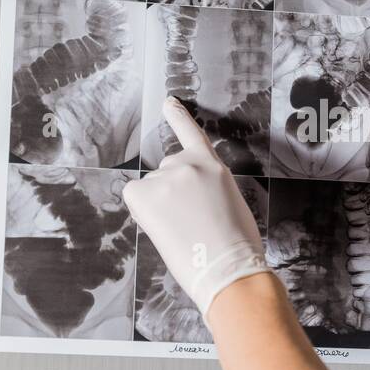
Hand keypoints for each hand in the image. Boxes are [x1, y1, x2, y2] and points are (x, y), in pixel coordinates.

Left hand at [121, 98, 270, 323]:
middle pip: (167, 173)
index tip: (168, 102)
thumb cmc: (236, 247)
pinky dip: (141, 211)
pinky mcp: (145, 195)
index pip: (192, 134)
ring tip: (182, 232)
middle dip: (173, 194)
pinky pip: (133, 198)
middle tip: (190, 223)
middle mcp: (187, 165)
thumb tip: (189, 201)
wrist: (228, 267)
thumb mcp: (230, 203)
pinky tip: (161, 226)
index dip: (179, 117)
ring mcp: (165, 178)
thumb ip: (208, 190)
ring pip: (151, 191)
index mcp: (213, 166)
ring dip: (160, 208)